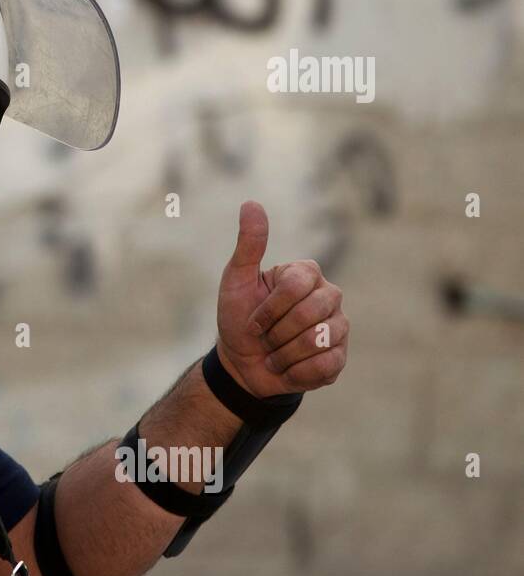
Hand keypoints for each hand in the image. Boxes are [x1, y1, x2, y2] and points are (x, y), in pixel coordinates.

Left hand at [215, 201, 348, 397]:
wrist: (241, 362)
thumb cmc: (239, 317)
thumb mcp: (236, 280)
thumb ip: (249, 244)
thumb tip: (251, 203)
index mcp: (306, 274)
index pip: (296, 286)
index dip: (269, 309)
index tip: (253, 320)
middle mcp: (329, 296)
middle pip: (311, 313)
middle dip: (277, 332)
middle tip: (265, 337)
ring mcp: (339, 327)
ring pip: (319, 340)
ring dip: (284, 353)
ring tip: (274, 353)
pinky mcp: (340, 357)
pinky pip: (325, 365)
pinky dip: (296, 372)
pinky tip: (287, 368)